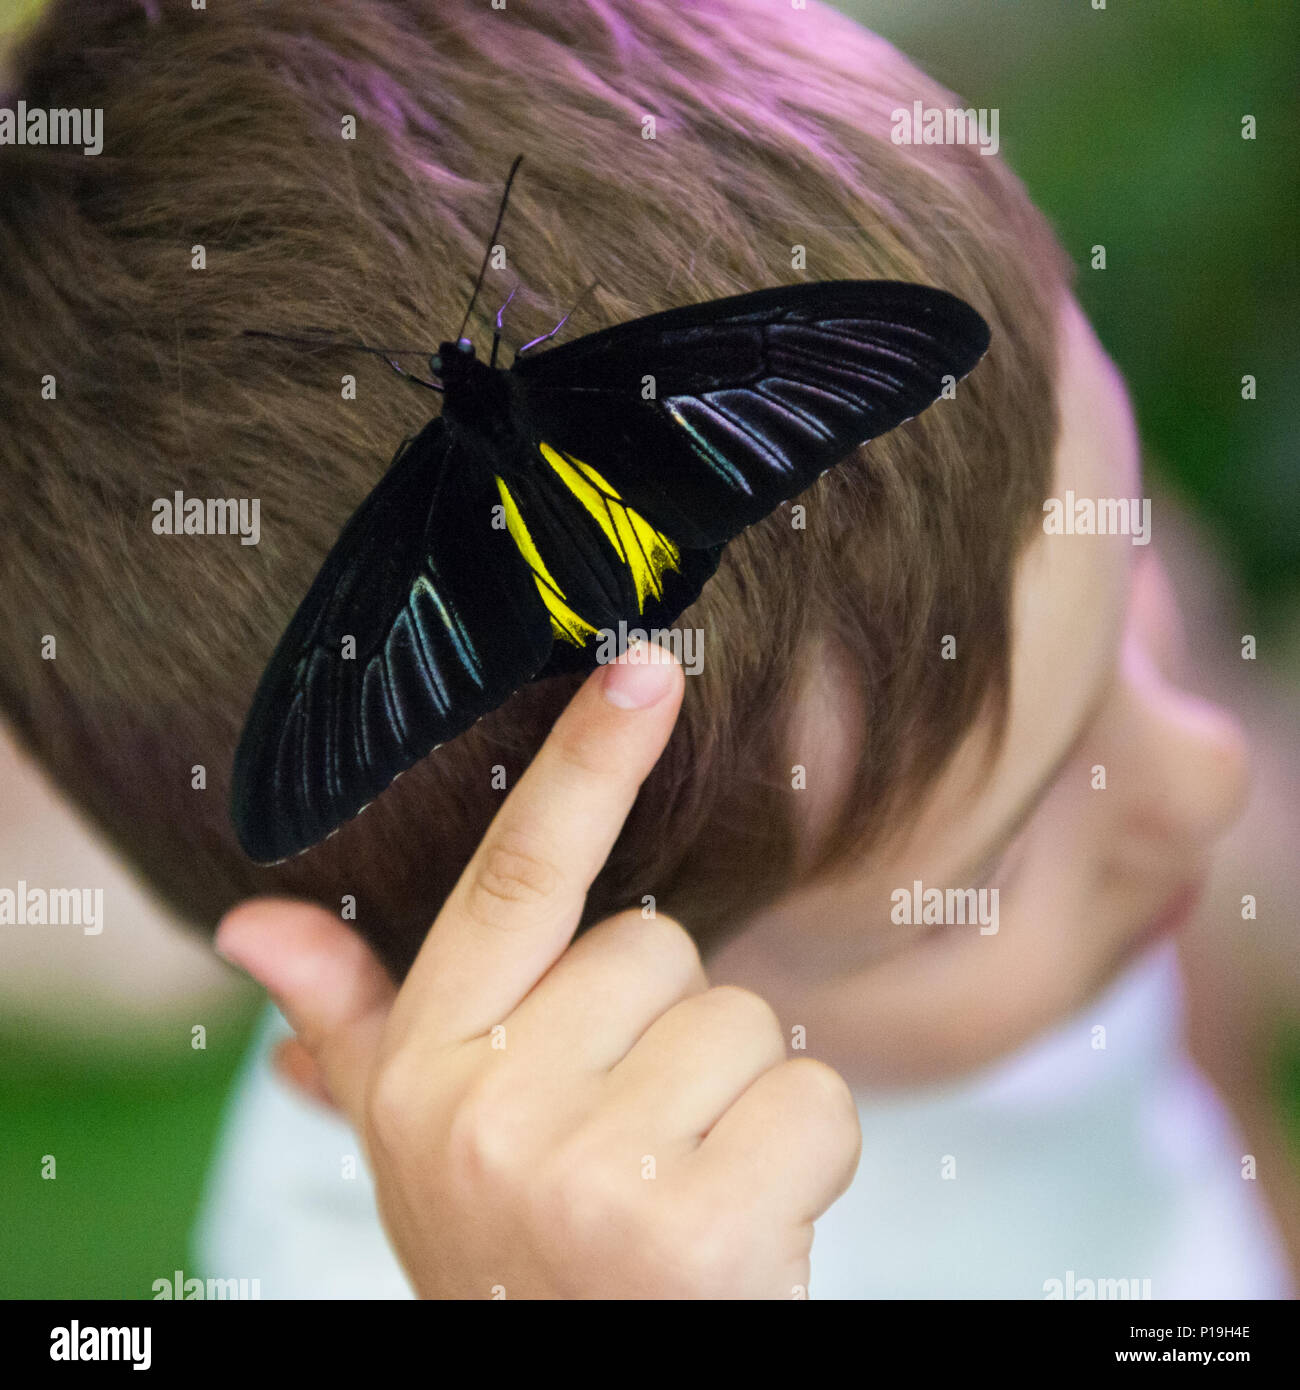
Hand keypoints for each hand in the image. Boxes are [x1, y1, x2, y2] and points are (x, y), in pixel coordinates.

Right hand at [215, 644, 861, 1297]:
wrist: (569, 1384)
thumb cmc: (512, 1253)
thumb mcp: (413, 1141)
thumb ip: (352, 1022)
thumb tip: (250, 928)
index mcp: (430, 1065)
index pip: (513, 879)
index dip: (584, 761)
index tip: (644, 668)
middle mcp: (493, 1110)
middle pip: (663, 951)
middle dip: (670, 1027)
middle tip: (636, 1127)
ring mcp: (591, 1172)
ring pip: (747, 1024)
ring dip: (741, 1097)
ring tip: (682, 1179)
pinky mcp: (699, 1229)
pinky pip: (815, 1103)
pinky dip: (807, 1156)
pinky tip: (741, 1220)